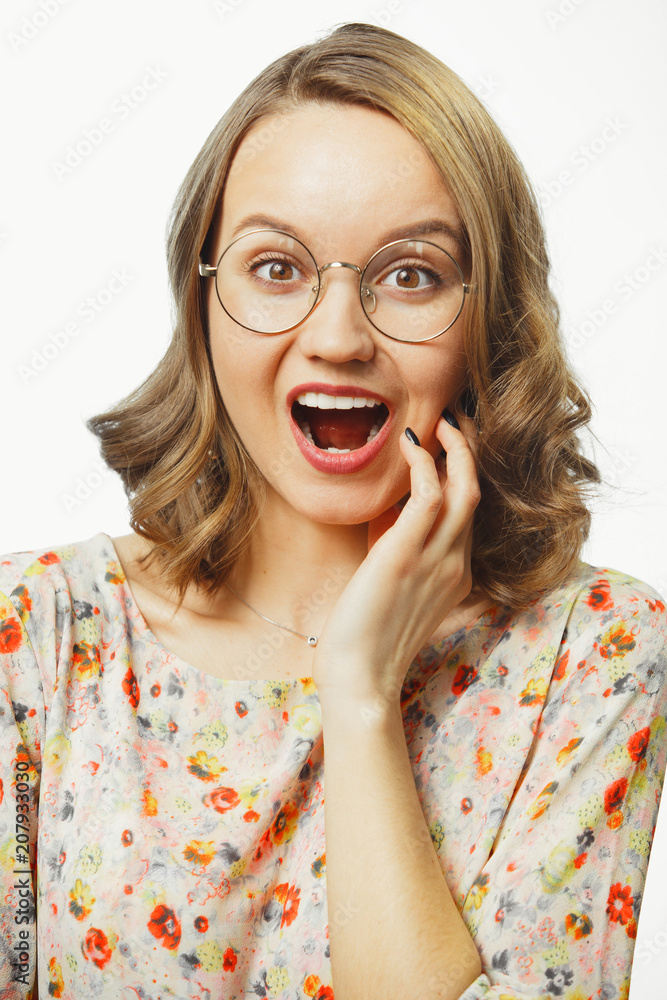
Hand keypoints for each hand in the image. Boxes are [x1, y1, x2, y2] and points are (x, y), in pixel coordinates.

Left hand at [311, 411, 480, 709]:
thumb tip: (389, 522)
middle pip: (476, 492)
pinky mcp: (405, 555)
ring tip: (440, 421)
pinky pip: (430, 496)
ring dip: (456, 449)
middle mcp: (455, 564)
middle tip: (453, 419)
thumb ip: (404, 558)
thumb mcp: (398, 592)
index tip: (449, 443)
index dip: (463, 472)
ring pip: (464, 489)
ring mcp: (436, 560)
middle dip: (469, 451)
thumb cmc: (368, 638)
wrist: (359, 677)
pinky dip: (425, 464)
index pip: (469, 511)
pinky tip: (410, 445)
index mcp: (456, 574)